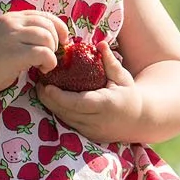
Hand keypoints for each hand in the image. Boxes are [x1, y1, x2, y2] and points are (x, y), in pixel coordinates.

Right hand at [0, 10, 67, 92]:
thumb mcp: (8, 37)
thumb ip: (26, 32)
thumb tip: (57, 36)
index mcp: (12, 17)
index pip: (44, 15)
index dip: (59, 27)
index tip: (62, 40)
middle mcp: (12, 23)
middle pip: (49, 26)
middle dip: (56, 42)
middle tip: (49, 56)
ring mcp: (12, 37)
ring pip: (48, 38)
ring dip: (52, 53)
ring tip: (43, 64)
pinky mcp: (14, 54)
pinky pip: (44, 53)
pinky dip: (49, 62)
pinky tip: (42, 69)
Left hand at [35, 43, 149, 142]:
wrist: (141, 120)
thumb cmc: (130, 94)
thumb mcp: (122, 76)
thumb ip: (109, 61)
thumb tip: (99, 43)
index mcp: (106, 105)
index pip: (76, 103)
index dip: (58, 96)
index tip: (46, 86)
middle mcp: (98, 121)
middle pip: (67, 113)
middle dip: (49, 100)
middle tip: (38, 86)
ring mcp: (93, 131)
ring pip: (66, 120)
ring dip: (52, 107)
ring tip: (42, 92)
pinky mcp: (90, 136)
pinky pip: (71, 124)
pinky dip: (61, 113)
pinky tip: (53, 102)